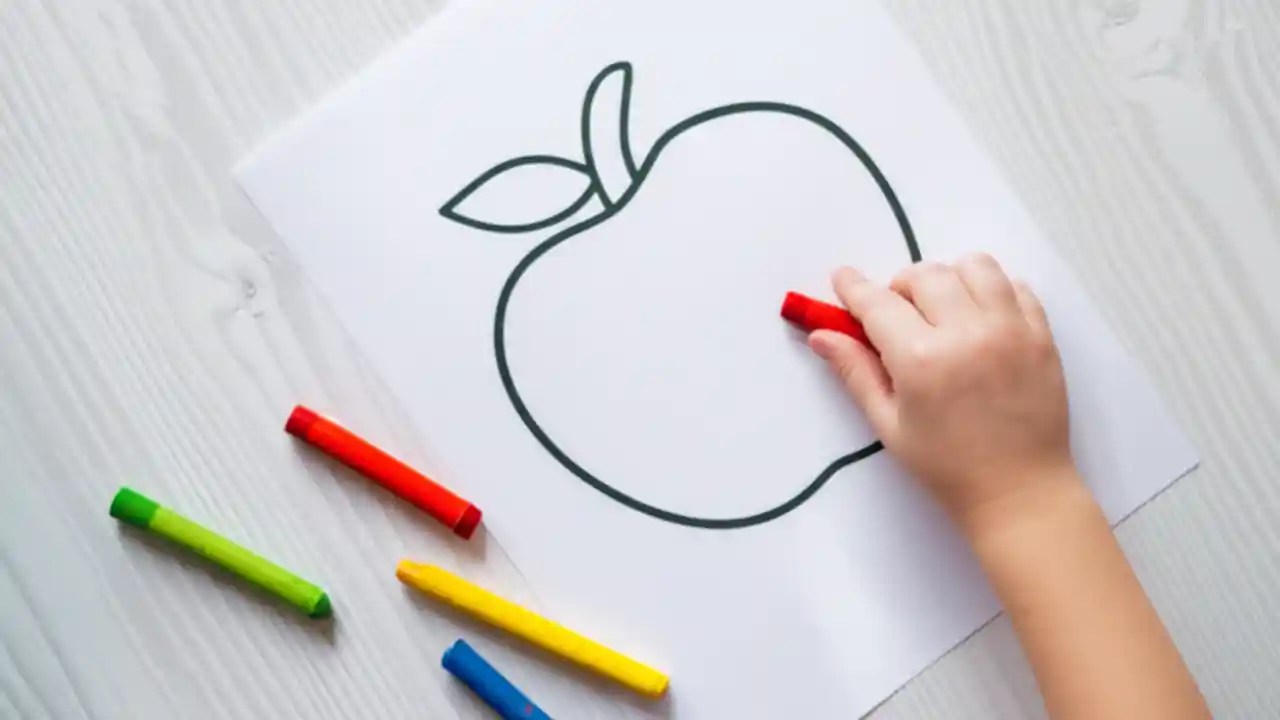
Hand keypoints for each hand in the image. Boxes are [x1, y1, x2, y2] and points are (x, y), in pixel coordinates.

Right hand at [809, 255, 1076, 534]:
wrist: (1019, 492)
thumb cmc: (947, 466)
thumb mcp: (889, 424)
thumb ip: (855, 372)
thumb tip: (821, 335)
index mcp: (921, 360)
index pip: (877, 302)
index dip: (854, 287)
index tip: (843, 278)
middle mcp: (967, 334)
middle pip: (925, 274)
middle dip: (900, 286)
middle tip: (897, 315)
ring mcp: (1011, 330)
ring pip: (974, 266)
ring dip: (949, 278)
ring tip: (943, 308)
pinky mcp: (1041, 335)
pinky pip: (1016, 285)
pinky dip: (992, 290)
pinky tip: (980, 318)